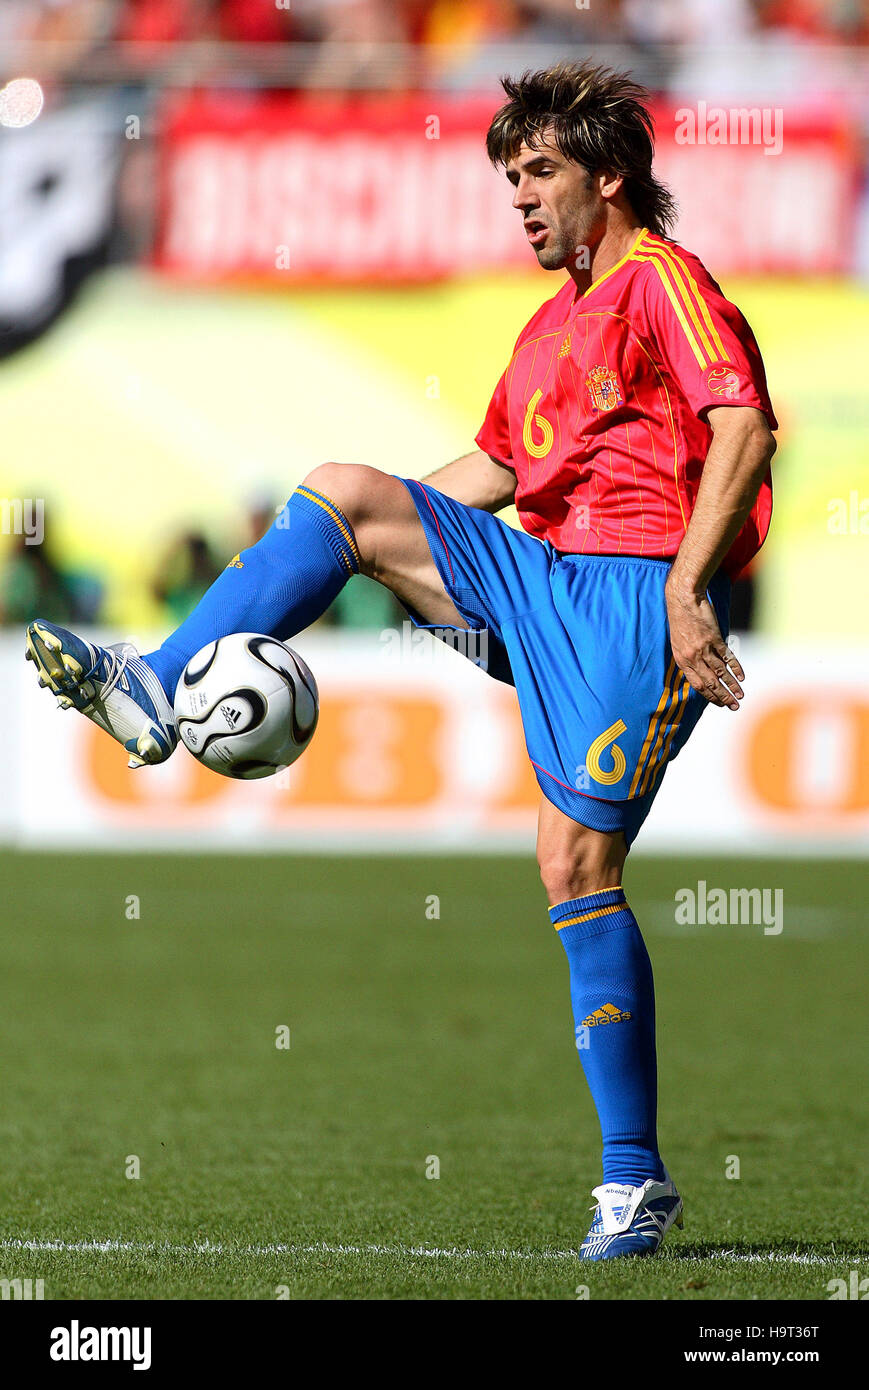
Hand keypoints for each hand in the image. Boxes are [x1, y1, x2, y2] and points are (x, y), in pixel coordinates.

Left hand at [665, 582, 743, 710]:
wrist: (683, 598)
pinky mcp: (714, 638)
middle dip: (722, 697)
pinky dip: (735, 668)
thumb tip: (700, 669)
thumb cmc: (680, 618)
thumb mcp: (678, 641)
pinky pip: (727, 657)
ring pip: (720, 673)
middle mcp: (692, 657)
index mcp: (682, 660)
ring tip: (741, 696)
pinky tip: (741, 677)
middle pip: (710, 683)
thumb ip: (689, 656)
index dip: (710, 696)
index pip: (697, 685)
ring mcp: (703, 648)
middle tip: (734, 707)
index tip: (720, 703)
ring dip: (732, 687)